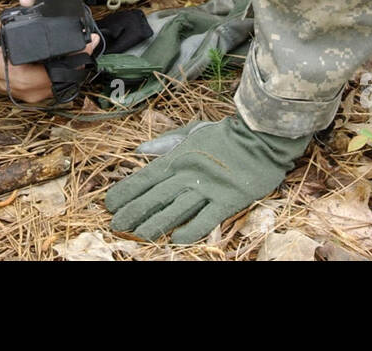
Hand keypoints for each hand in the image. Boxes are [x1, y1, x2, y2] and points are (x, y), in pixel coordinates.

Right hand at [0, 15, 99, 103]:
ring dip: (74, 65)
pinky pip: (56, 82)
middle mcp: (30, 90)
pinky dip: (64, 69)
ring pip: (63, 82)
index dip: (76, 57)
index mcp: (21, 79)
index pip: (58, 71)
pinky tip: (69, 54)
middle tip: (91, 39)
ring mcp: (32, 93)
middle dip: (80, 59)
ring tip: (84, 45)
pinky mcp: (33, 90)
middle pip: (66, 77)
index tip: (88, 41)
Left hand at [106, 115, 311, 243]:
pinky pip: (205, 219)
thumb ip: (166, 142)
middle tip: (116, 225)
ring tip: (138, 235)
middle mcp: (188, 174)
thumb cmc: (225, 135)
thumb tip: (140, 151)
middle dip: (133, 212)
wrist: (261, 136)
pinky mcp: (227, 200)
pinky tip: (176, 239)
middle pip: (155, 196)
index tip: (110, 204)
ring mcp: (208, 188)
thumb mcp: (192, 131)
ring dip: (155, 224)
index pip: (145, 177)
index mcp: (178, 158)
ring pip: (175, 210)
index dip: (126, 191)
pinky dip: (190, 230)